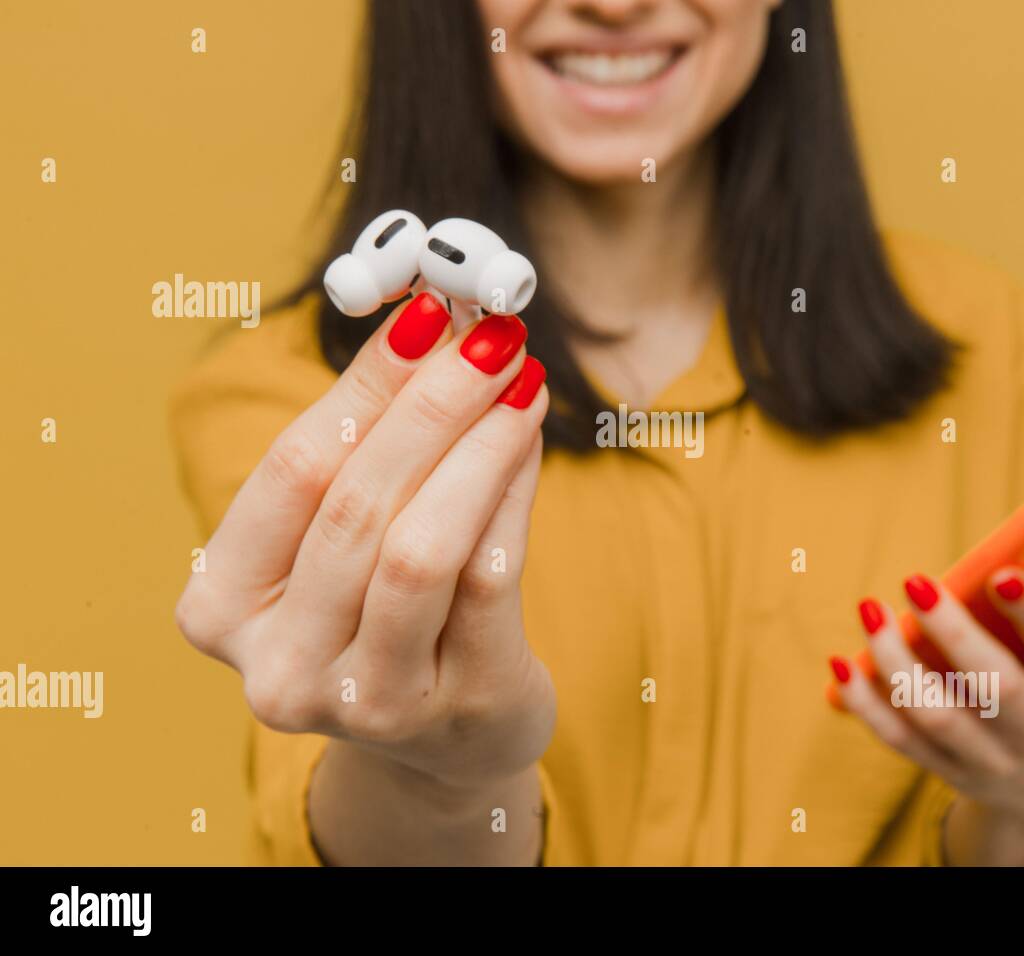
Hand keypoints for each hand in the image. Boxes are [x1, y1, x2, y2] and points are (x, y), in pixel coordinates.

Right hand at [175, 293, 554, 794]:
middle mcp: (278, 668)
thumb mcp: (348, 533)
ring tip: (521, 379)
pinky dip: (513, 495)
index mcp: (220, 609)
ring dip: (479, 446)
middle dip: (435, 404)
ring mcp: (366, 703)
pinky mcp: (457, 707)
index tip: (425, 313)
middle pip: (357, 504)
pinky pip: (488, 578)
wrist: (451, 730)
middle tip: (492, 334)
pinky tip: (529, 442)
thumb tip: (435, 327)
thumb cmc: (387, 611)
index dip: (365, 385)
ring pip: (420, 546)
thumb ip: (370, 445)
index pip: (293, 470)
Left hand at [831, 569, 1023, 864]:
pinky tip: (842, 664)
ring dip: (895, 663)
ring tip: (870, 610)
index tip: (1004, 575)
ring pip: (935, 714)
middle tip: (915, 580)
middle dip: (952, 633)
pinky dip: (866, 704)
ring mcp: (989, 757)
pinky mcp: (944, 769)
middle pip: (993, 687)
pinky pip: (898, 739)